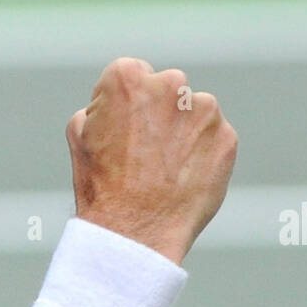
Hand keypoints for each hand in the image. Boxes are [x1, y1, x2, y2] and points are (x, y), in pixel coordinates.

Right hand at [66, 57, 237, 264]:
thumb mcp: (79, 136)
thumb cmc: (102, 187)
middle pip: (168, 89)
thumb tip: (114, 105)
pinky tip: (182, 179)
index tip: (121, 131)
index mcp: (128, 77)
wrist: (135, 232)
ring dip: (184, 133)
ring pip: (195, 113)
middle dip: (159, 113)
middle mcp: (171, 84)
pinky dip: (202, 155)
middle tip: (144, 152)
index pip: (132, 74)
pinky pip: (214, 139)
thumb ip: (101, 106)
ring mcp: (204, 111)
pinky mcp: (227, 138)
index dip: (124, 105)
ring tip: (163, 171)